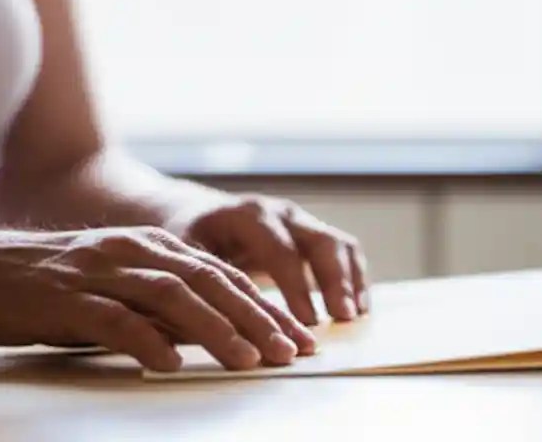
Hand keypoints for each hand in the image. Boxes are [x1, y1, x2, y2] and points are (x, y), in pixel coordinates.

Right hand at [0, 225, 316, 371]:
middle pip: (211, 282)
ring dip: (217, 329)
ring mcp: (101, 271)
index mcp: (152, 245)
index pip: (223, 275)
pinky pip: (113, 319)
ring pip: (173, 296)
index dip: (266, 306)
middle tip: (292, 352)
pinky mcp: (65, 298)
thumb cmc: (50, 286)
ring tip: (250, 360)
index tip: (299, 339)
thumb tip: (215, 336)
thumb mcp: (116, 285)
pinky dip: (145, 340)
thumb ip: (161, 304)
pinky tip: (169, 365)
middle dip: (258, 318)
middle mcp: (134, 251)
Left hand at [166, 194, 369, 324]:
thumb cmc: (187, 238)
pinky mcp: (311, 234)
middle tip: (343, 318)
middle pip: (320, 241)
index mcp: (248, 215)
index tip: (307, 321)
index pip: (280, 249)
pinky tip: (357, 309)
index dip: (296, 286)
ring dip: (351, 280)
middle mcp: (281, 213)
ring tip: (355, 317)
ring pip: (339, 243)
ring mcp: (300, 221)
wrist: (195, 212)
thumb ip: (203, 285)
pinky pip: (344, 251)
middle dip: (335, 280)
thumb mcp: (184, 256)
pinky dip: (354, 278)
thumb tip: (219, 329)